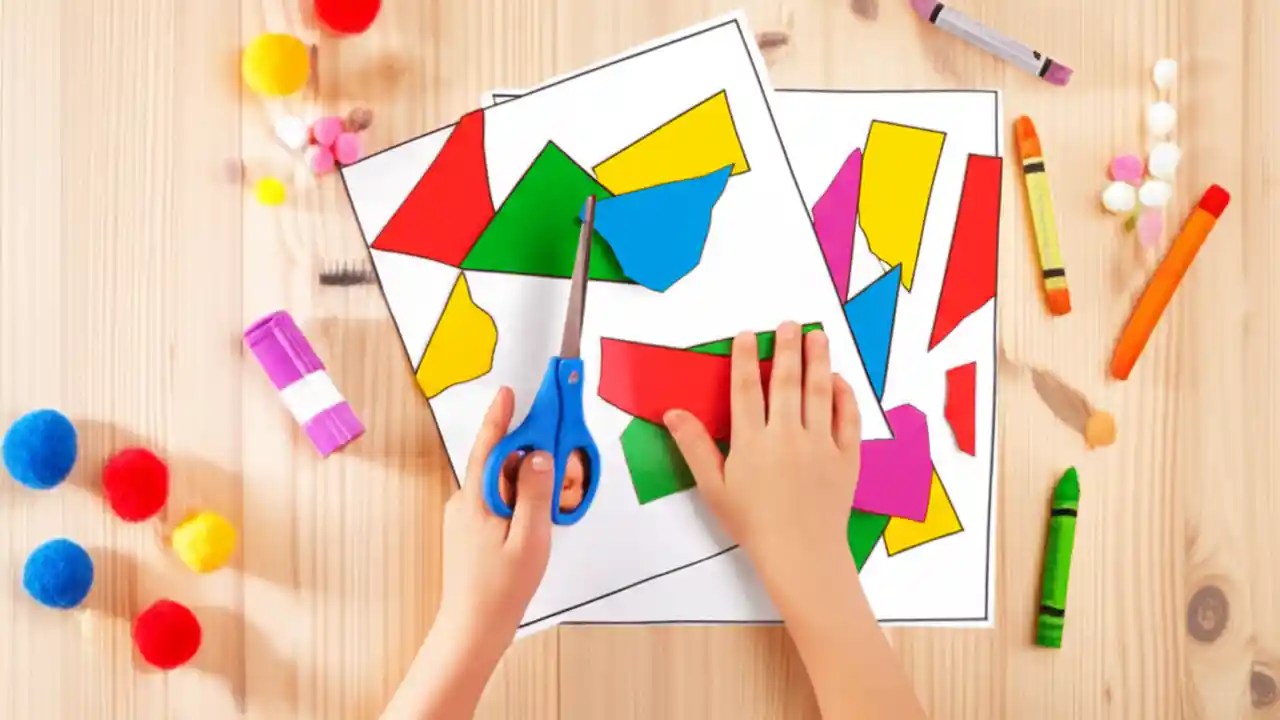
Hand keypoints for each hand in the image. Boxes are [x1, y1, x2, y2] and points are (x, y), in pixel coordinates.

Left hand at [437, 386, 555, 653]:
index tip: (510, 392)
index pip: (489, 446)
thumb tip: (541, 457)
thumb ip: (536, 494)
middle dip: (532, 458)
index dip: (501, 416)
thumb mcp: (529, 539)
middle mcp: (466, 501)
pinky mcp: (471, 529)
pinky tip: (538, 520)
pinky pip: (500, 500)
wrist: (473, 628)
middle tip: (560, 462)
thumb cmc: (498, 590)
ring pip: (502, 483)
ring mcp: (466, 516)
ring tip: (554, 505)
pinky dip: (521, 500)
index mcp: (476, 499)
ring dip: (529, 484)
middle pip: (501, 463)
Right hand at [663, 323, 860, 590]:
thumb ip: (695, 446)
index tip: (746, 335)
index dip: (745, 358)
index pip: (746, 388)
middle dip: (787, 348)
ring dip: (818, 360)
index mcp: (752, 442)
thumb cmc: (753, 523)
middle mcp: (787, 435)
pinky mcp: (847, 457)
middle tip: (789, 323)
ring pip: (819, 392)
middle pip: (786, 381)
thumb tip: (673, 412)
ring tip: (818, 336)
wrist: (801, 554)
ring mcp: (821, 444)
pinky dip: (844, 395)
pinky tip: (838, 379)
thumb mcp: (714, 488)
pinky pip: (848, 418)